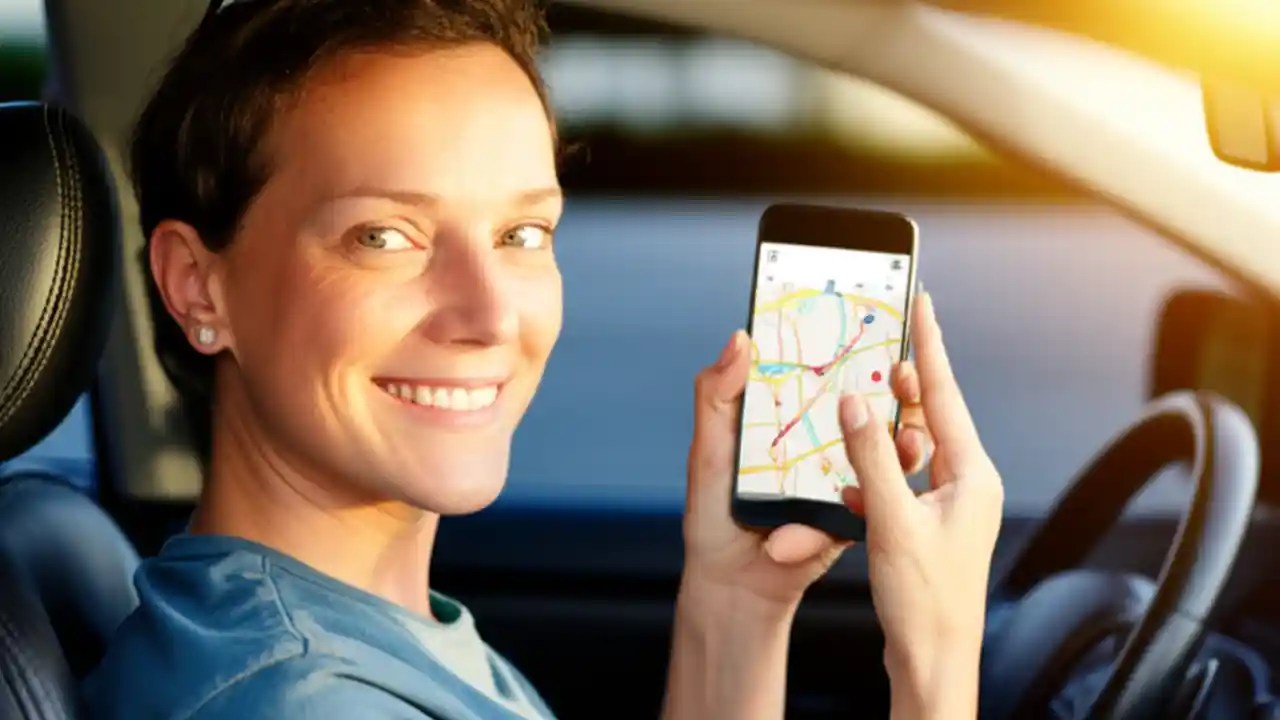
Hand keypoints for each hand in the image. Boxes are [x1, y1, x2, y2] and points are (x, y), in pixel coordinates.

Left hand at [682, 321, 934, 610]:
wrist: (732, 588)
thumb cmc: (711, 513)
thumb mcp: (710, 451)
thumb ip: (716, 398)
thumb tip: (741, 338)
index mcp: (787, 418)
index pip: (821, 372)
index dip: (845, 344)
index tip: (873, 312)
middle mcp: (819, 441)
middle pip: (862, 405)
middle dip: (890, 386)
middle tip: (905, 368)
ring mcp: (840, 477)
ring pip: (882, 450)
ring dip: (901, 439)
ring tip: (908, 434)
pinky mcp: (853, 515)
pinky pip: (876, 498)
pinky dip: (881, 490)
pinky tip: (886, 475)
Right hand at [838, 292, 1003, 718]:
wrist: (932, 661)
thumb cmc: (927, 600)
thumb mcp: (893, 521)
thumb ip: (872, 458)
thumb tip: (856, 402)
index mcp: (972, 475)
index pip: (947, 394)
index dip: (929, 345)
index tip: (921, 302)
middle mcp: (966, 484)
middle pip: (930, 416)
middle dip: (902, 385)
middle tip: (878, 348)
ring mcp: (948, 507)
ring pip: (909, 451)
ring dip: (880, 436)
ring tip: (856, 414)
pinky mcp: (926, 527)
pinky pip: (897, 484)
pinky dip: (872, 477)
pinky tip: (850, 485)